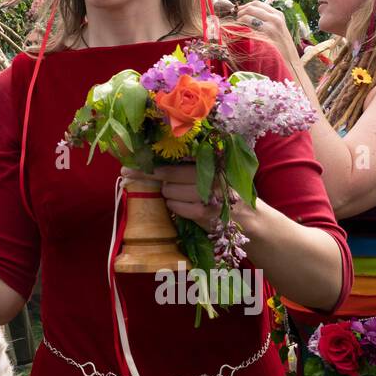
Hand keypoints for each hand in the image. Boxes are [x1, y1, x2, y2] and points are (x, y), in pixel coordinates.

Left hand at [121, 164, 248, 230]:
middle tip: (161, 183)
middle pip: (166, 175)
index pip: (173, 158)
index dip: (148, 164)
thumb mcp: (212, 171)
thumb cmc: (224, 190)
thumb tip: (151, 164)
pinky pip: (176, 208)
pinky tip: (190, 207)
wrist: (248, 217)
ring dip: (171, 196)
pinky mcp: (204, 212)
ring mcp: (207, 193)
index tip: (126, 168)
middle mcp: (209, 173)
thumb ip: (188, 164)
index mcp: (211, 159)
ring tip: (187, 197)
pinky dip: (177, 208)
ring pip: (169, 192)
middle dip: (158, 180)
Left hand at [237, 0, 297, 61]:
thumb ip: (266, 21)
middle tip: (235, 20)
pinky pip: (248, 25)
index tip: (238, 13)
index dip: (244, 6)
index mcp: (278, 15)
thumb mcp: (277, 30)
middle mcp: (275, 18)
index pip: (257, 3)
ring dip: (239, 19)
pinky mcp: (266, 34)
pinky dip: (240, 26)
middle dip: (240, 12)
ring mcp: (271, 25)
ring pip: (248, 14)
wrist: (291, 63)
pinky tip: (239, 32)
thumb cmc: (282, 49)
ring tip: (236, 25)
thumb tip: (248, 15)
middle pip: (251, 7)